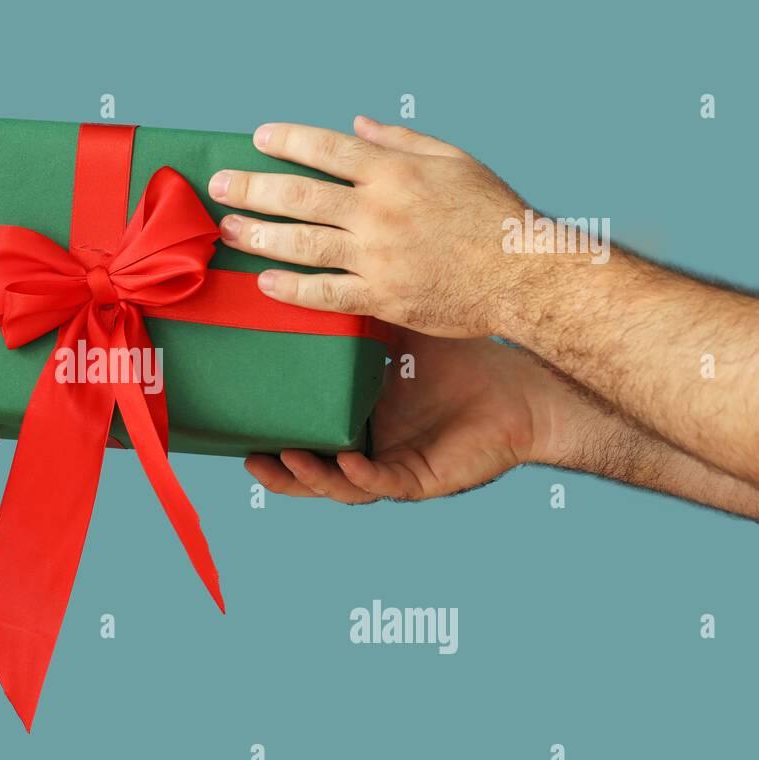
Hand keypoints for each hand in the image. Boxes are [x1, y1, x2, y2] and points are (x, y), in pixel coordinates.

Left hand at [209, 117, 527, 337]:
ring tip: (230, 229)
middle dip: (254, 188)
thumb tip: (359, 123)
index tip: (259, 138)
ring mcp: (378, 257)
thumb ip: (402, 141)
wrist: (523, 272)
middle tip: (220, 186)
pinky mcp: (383, 298)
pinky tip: (265, 283)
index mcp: (396, 173)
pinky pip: (327, 294)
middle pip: (301, 196)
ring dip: (261, 236)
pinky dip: (293, 289)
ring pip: (304, 244)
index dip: (289, 141)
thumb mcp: (455, 159)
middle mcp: (379, 212)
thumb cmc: (492, 214)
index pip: (328, 149)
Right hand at [246, 330, 551, 501]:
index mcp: (357, 421)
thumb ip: (359, 312)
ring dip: (311, 478)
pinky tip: (347, 464)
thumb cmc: (461, 360)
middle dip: (279, 472)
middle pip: (311, 471)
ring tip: (287, 459)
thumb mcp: (398, 332)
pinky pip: (383, 485)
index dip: (273, 436)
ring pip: (340, 487)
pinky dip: (362, 478)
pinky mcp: (421, 481)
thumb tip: (318, 272)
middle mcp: (369, 451)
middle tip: (247, 458)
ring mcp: (392, 468)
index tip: (238, 427)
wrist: (521, 389)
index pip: (306, 434)